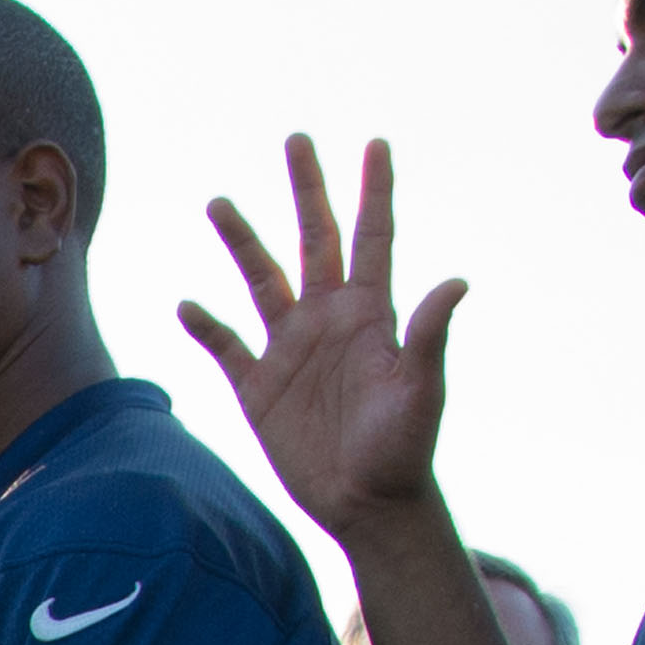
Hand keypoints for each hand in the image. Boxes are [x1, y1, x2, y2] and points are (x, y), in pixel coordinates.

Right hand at [174, 134, 470, 542]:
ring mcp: (290, 349)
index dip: (375, 191)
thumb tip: (456, 282)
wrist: (367, 504)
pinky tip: (188, 304)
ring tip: (220, 203)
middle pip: (314, 239)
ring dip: (242, 242)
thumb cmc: (404, 448)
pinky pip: (225, 346)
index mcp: (370, 313)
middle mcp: (328, 319)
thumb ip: (430, 334)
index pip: (373, 237)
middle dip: (307, 190)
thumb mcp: (422, 390)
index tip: (375, 144)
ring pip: (261, 279)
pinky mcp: (258, 386)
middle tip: (297, 140)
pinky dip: (206, 325)